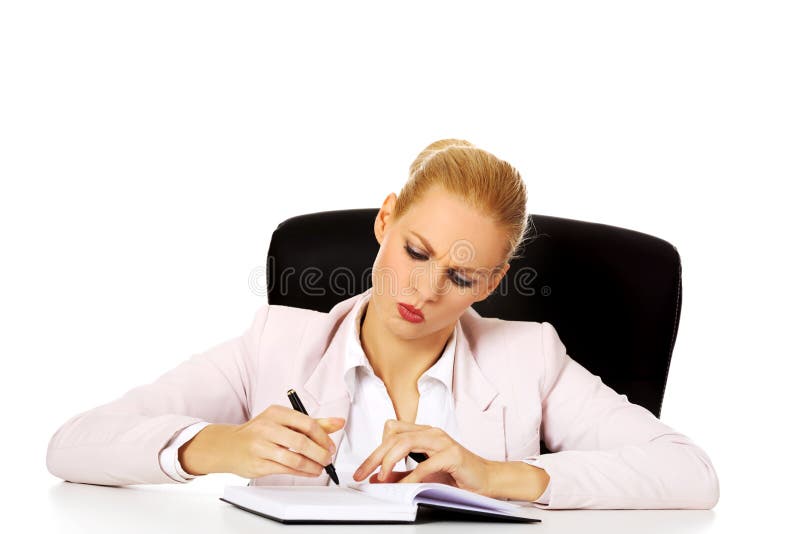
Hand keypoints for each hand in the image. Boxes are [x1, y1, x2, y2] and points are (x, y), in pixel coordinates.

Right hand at [179, 404, 344, 478]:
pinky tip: (309, 472)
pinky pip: (285, 469)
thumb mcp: (283, 421)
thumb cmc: (259, 432)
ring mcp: (261, 446)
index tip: (330, 446)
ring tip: (320, 467)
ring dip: (312, 466)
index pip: (307, 423)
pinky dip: (301, 473)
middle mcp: (267, 427)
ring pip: (294, 458)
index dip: (323, 437)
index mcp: (276, 412)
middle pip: (302, 442)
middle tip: (328, 459)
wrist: (228, 446)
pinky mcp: (258, 464)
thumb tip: (338, 422)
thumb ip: (311, 422)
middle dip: (320, 453)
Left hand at [352, 420, 494, 496]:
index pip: (391, 431)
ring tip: (382, 477)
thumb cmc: (456, 473)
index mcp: (423, 433)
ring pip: (405, 441)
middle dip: (374, 457)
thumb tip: (378, 477)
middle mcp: (431, 432)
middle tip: (362, 473)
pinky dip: (412, 476)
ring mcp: (442, 441)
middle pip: (393, 436)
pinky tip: (406, 486)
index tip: (364, 469)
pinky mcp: (452, 454)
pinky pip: (427, 463)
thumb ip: (402, 474)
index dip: (375, 448)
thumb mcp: (423, 474)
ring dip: (388, 460)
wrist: (486, 478)